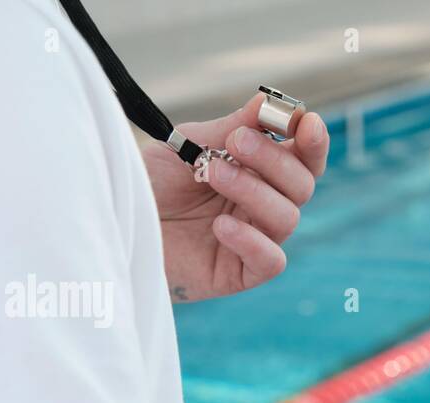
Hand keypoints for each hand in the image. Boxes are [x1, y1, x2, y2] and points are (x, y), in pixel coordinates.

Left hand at [141, 92, 329, 302]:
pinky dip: (253, 241)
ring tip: (212, 174)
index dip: (312, 141)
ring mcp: (256, 239)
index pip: (304, 159)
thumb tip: (268, 102)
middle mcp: (264, 206)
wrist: (117, 224)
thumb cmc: (152, 184)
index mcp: (260, 173)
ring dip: (253, 191)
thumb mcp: (186, 145)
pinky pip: (271, 261)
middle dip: (274, 160)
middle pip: (302, 185)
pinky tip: (220, 226)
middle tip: (236, 142)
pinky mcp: (241, 273)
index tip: (304, 121)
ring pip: (287, 217)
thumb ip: (228, 128)